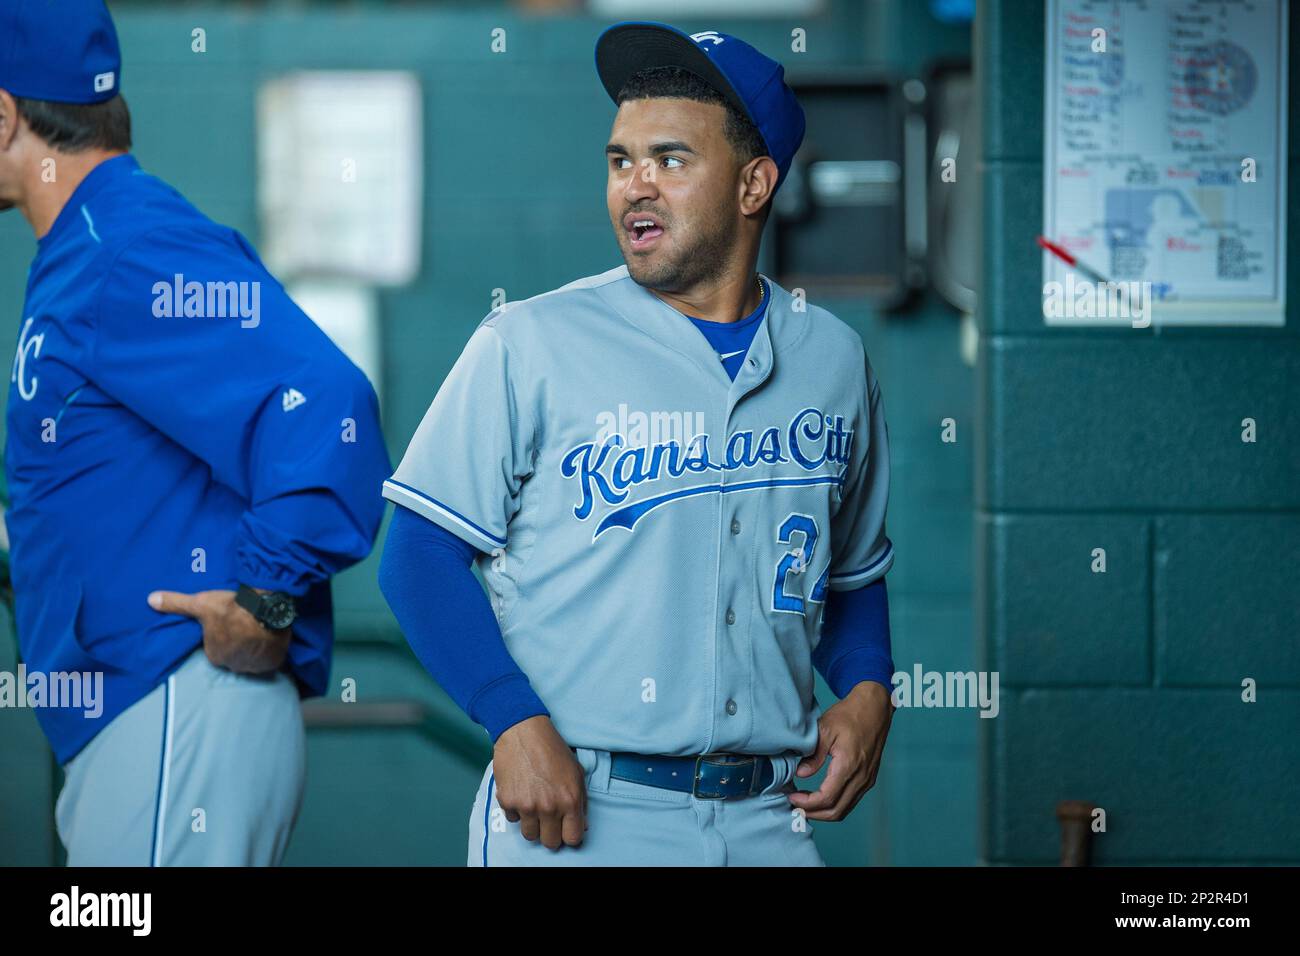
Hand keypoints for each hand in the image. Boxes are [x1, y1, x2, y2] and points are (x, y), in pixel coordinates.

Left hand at [147, 588, 289, 673]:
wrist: (268, 610)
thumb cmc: (232, 608)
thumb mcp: (201, 603)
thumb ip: (176, 603)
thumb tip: (150, 599)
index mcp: (214, 655)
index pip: (216, 647)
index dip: (221, 635)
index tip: (228, 622)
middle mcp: (233, 665)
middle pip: (233, 654)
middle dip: (237, 643)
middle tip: (243, 625)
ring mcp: (254, 665)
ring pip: (251, 658)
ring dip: (253, 648)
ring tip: (258, 630)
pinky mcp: (272, 663)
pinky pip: (268, 660)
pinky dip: (269, 652)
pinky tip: (269, 639)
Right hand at [491, 715, 586, 849]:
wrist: (523, 731)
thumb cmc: (552, 749)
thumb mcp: (576, 772)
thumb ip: (581, 801)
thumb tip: (581, 825)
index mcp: (570, 800)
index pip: (572, 839)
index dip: (569, 835)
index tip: (565, 829)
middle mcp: (549, 807)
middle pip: (550, 842)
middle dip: (551, 833)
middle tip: (549, 819)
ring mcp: (526, 805)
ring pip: (530, 835)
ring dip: (533, 824)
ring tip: (534, 804)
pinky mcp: (507, 801)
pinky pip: (513, 819)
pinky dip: (517, 810)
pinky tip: (521, 792)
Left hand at [788, 680, 893, 821]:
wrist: (874, 708)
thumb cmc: (849, 715)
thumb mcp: (826, 729)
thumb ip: (814, 755)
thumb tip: (800, 774)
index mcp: (849, 765)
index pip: (826, 797)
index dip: (807, 803)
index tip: (791, 797)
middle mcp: (861, 777)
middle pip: (836, 811)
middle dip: (813, 813)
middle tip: (794, 807)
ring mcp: (867, 780)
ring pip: (844, 809)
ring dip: (823, 812)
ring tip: (804, 805)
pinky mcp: (868, 779)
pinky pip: (850, 801)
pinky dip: (834, 805)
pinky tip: (820, 797)